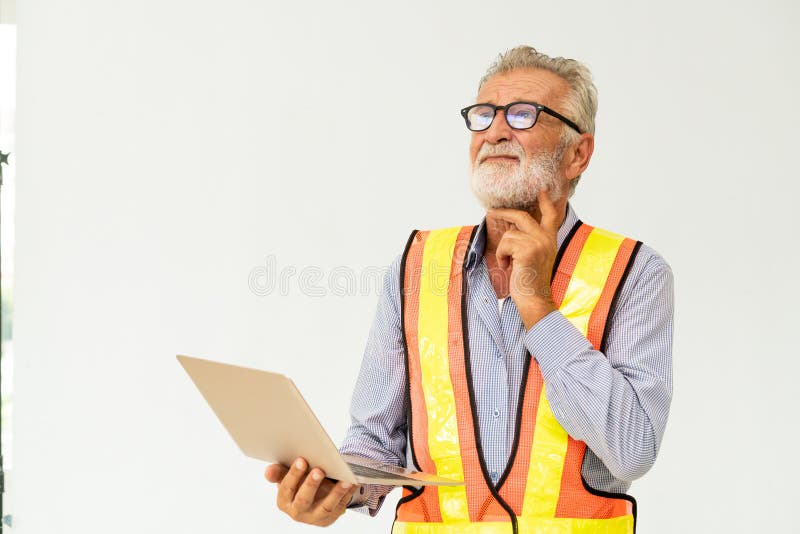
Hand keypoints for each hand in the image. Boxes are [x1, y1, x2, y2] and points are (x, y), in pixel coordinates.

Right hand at [264, 457, 358, 526]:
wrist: (313, 501)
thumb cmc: (298, 484)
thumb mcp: (287, 478)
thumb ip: (279, 473)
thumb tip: (268, 471)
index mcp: (284, 501)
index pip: (286, 488)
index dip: (293, 475)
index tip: (301, 460)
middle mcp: (298, 512)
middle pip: (303, 500)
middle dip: (311, 485)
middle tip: (319, 470)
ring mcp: (316, 516)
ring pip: (326, 506)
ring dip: (336, 493)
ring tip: (344, 480)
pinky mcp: (331, 516)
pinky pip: (341, 506)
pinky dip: (348, 494)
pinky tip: (353, 482)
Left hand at [487, 190, 559, 328]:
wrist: (535, 299)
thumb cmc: (530, 281)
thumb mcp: (535, 257)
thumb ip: (531, 241)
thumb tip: (513, 227)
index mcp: (550, 239)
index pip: (551, 215)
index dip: (546, 201)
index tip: (542, 190)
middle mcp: (547, 238)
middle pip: (522, 216)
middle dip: (504, 213)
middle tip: (492, 212)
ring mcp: (538, 243)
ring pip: (509, 234)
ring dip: (503, 250)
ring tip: (509, 264)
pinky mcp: (527, 250)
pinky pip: (505, 244)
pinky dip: (502, 256)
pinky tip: (509, 267)